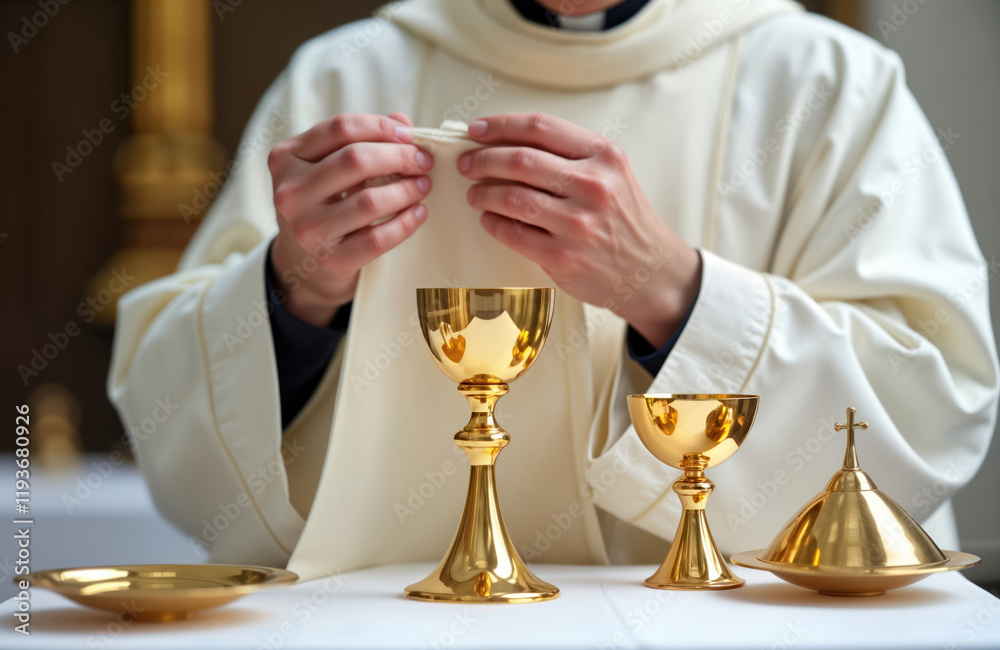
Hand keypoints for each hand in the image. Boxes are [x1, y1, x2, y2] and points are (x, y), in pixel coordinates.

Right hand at [267, 112, 433, 325]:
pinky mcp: (330, 259)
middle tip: (424, 162)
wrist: (305, 261)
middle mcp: (291, 192)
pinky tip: (419, 212)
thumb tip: (402, 121)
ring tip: (423, 186)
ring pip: (370, 201)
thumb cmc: (323, 203)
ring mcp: (308, 229)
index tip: (410, 136)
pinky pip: (378, 238)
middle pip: (357, 160)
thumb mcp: (329, 167)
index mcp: (287, 158)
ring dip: (407, 190)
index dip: (382, 127)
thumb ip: (362, 140)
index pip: (341, 128)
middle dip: (400, 157)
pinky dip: (406, 223)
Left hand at [460, 113, 700, 347]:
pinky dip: (493, 223)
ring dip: (483, 193)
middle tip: (467, 164)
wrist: (651, 271)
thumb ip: (569, 155)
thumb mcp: (612, 173)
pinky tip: (489, 219)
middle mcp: (593, 185)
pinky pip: (513, 233)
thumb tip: (506, 141)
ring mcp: (578, 223)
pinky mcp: (563, 257)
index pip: (540, 127)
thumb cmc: (623, 218)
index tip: (475, 129)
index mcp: (603, 155)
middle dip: (482, 159)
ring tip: (474, 194)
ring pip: (512, 197)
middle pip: (520, 160)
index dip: (500, 125)